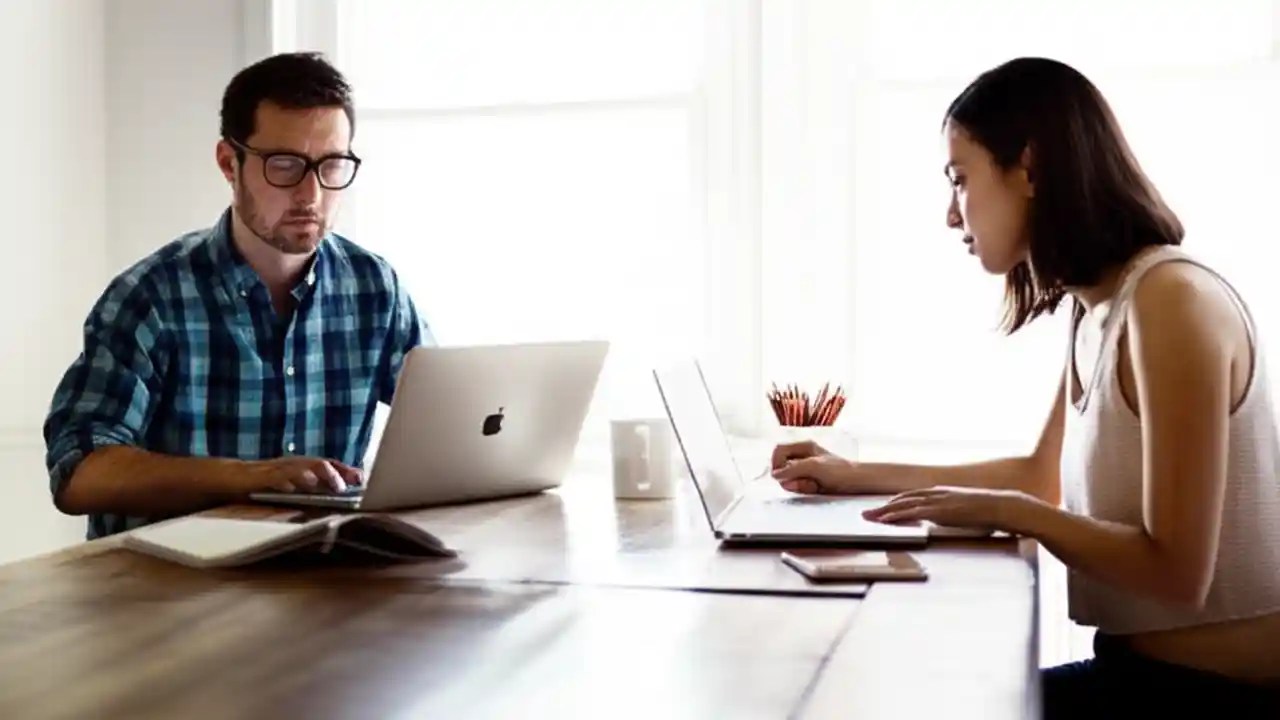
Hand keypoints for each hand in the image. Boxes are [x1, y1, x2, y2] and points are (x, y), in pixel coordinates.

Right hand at [232, 457, 364, 495]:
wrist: (231, 478)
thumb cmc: (266, 486)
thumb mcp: (294, 488)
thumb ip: (315, 490)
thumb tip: (339, 497)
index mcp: (303, 466)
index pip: (330, 464)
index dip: (345, 470)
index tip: (360, 479)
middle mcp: (294, 464)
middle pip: (318, 463)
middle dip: (333, 473)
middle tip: (343, 486)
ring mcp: (278, 469)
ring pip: (299, 467)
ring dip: (311, 475)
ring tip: (321, 484)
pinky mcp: (261, 477)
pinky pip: (274, 478)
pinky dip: (284, 482)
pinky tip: (291, 488)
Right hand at [770, 441, 860, 493]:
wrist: (857, 482)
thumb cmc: (840, 470)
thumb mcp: (814, 466)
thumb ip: (793, 469)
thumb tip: (776, 475)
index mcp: (803, 446)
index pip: (778, 451)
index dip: (776, 463)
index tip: (780, 476)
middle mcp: (803, 456)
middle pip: (781, 466)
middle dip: (789, 477)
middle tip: (802, 482)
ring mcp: (806, 468)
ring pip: (789, 478)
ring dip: (798, 484)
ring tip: (813, 486)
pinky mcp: (810, 480)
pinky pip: (797, 485)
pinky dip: (804, 488)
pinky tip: (815, 488)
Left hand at [861, 486, 1042, 532]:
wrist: (1004, 506)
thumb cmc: (991, 511)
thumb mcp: (968, 510)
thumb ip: (955, 513)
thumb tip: (947, 520)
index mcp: (943, 493)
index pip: (913, 496)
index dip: (896, 502)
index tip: (882, 508)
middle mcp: (937, 493)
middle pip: (903, 498)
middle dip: (883, 506)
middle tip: (866, 513)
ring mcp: (938, 500)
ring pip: (904, 504)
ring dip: (884, 511)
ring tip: (869, 517)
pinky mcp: (941, 510)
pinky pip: (913, 513)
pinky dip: (897, 515)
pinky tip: (885, 519)